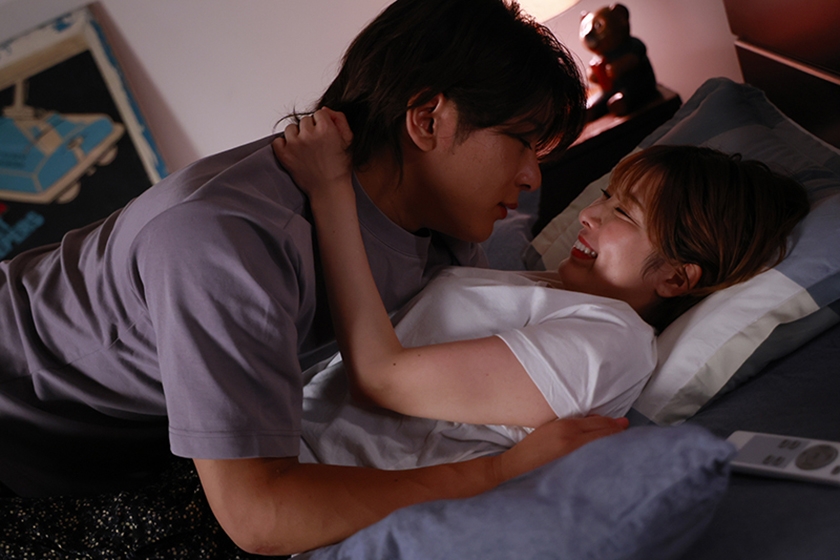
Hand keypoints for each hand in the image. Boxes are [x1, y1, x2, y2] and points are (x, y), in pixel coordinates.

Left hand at [273, 107, 353, 197]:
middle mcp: (309, 134)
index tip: (324, 136)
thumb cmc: (340, 167)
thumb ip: (340, 119)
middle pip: (305, 120)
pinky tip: (293, 153)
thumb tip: (324, 110)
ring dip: (296, 136)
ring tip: (305, 149)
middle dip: (310, 130)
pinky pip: (277, 141)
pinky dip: (283, 145)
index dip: (322, 124)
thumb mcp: (348, 139)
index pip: (319, 114)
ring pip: (291, 129)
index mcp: (326, 128)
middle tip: (315, 145)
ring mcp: (295, 144)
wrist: (329, 189)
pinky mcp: (284, 155)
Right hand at [497, 415, 627, 480]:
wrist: (514, 470)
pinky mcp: (574, 475)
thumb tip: (601, 423)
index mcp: (567, 427)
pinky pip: (598, 465)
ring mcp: (575, 459)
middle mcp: (573, 442)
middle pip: (607, 436)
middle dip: (619, 436)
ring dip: (615, 448)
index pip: (601, 423)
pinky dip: (606, 462)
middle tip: (628, 437)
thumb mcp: (551, 429)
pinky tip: (609, 464)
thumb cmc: (532, 450)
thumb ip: (576, 425)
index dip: (614, 424)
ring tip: (623, 450)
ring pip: (605, 451)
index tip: (623, 425)